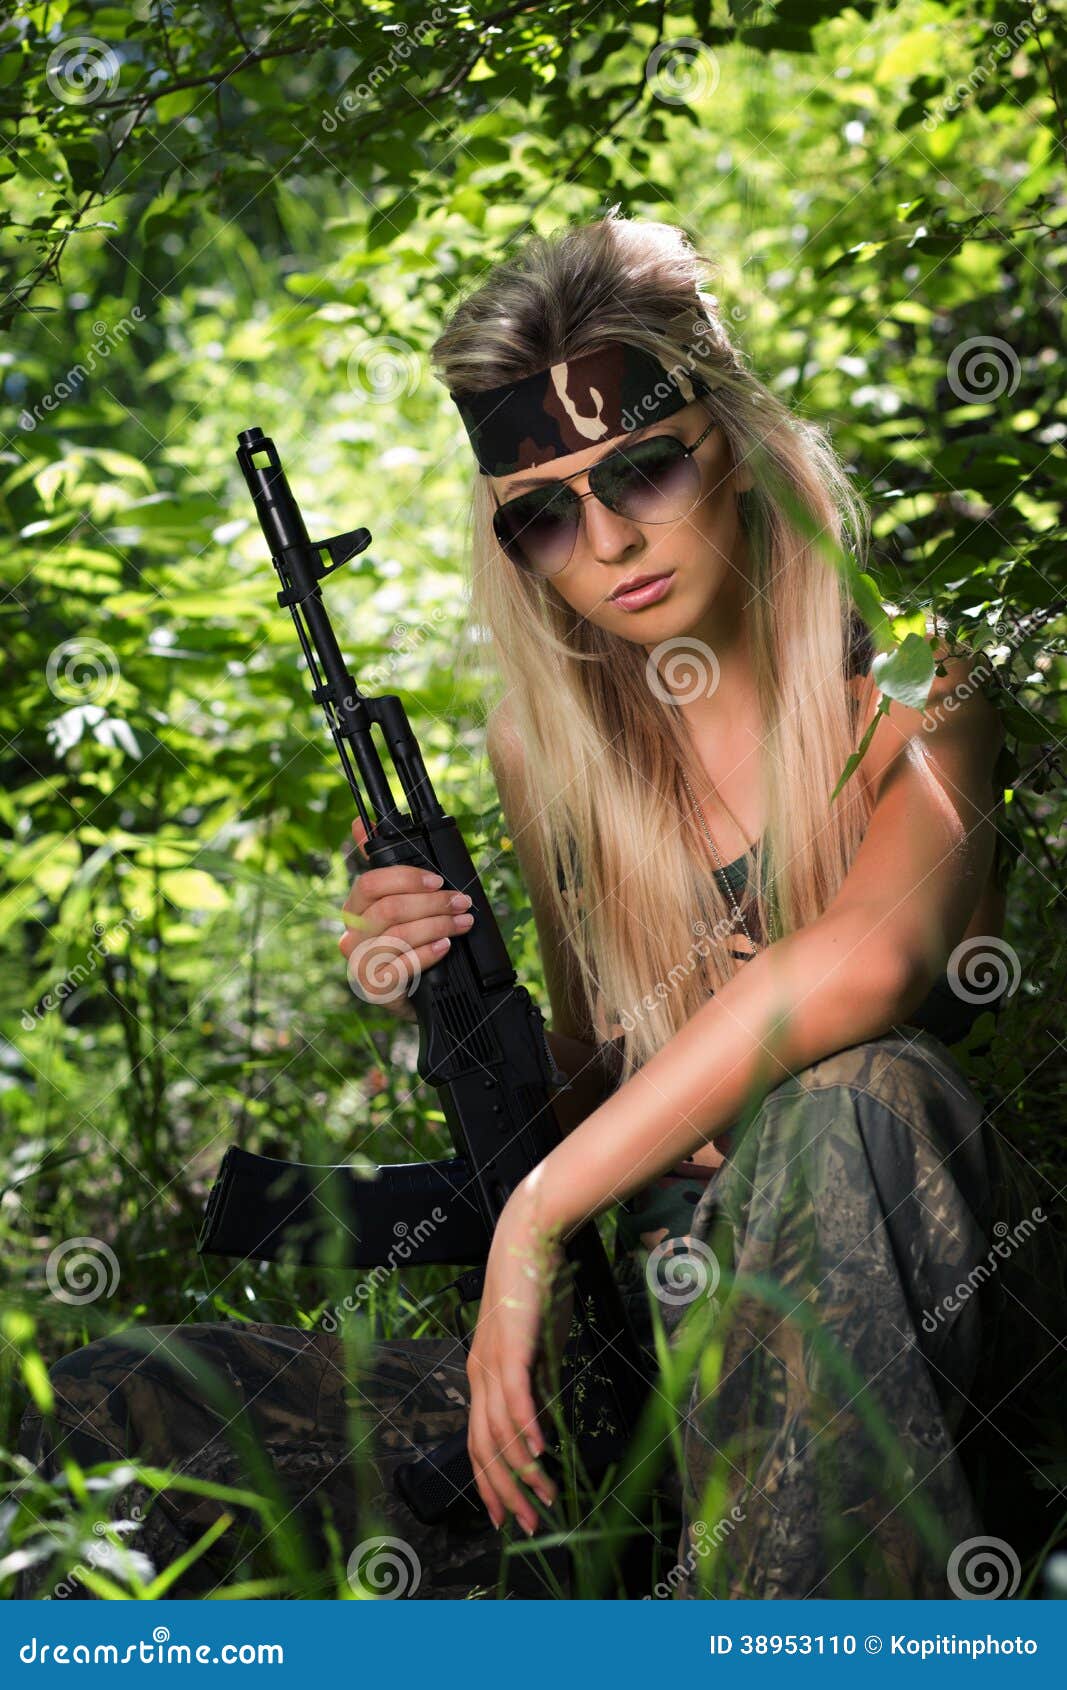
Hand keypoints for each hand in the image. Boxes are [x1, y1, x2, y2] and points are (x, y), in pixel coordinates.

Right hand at [339, 817, 474, 1016]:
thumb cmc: (405, 945)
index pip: (370, 882)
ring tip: (462, 923)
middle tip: (461, 902)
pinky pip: (402, 965)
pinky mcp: (374, 988)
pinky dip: (428, 954)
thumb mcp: (400, 904)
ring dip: (438, 925)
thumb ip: (385, 867)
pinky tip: (445, 948)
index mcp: (354, 909)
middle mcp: (351, 936)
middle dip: (432, 903)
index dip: (406, 878)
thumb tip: (361, 823)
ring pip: (398, 934)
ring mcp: (359, 964)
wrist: (412, 997)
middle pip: (389, 908)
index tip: (438, 879)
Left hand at [466, 1185, 565, 1535]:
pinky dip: (526, 1429)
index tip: (506, 1514)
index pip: (480, 1441)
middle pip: (484, 1446)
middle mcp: (479, 1372)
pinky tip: (540, 1453)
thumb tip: (543, 1429)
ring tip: (542, 1498)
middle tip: (524, 1524)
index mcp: (482, 1375)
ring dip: (521, 1471)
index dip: (491, 1481)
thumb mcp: (537, 1349)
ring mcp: (491, 1360)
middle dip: (504, 1491)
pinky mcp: (510, 1346)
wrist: (529, 1239)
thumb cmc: (534, 1290)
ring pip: (499, 1430)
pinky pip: (515, 1397)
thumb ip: (536, 1387)